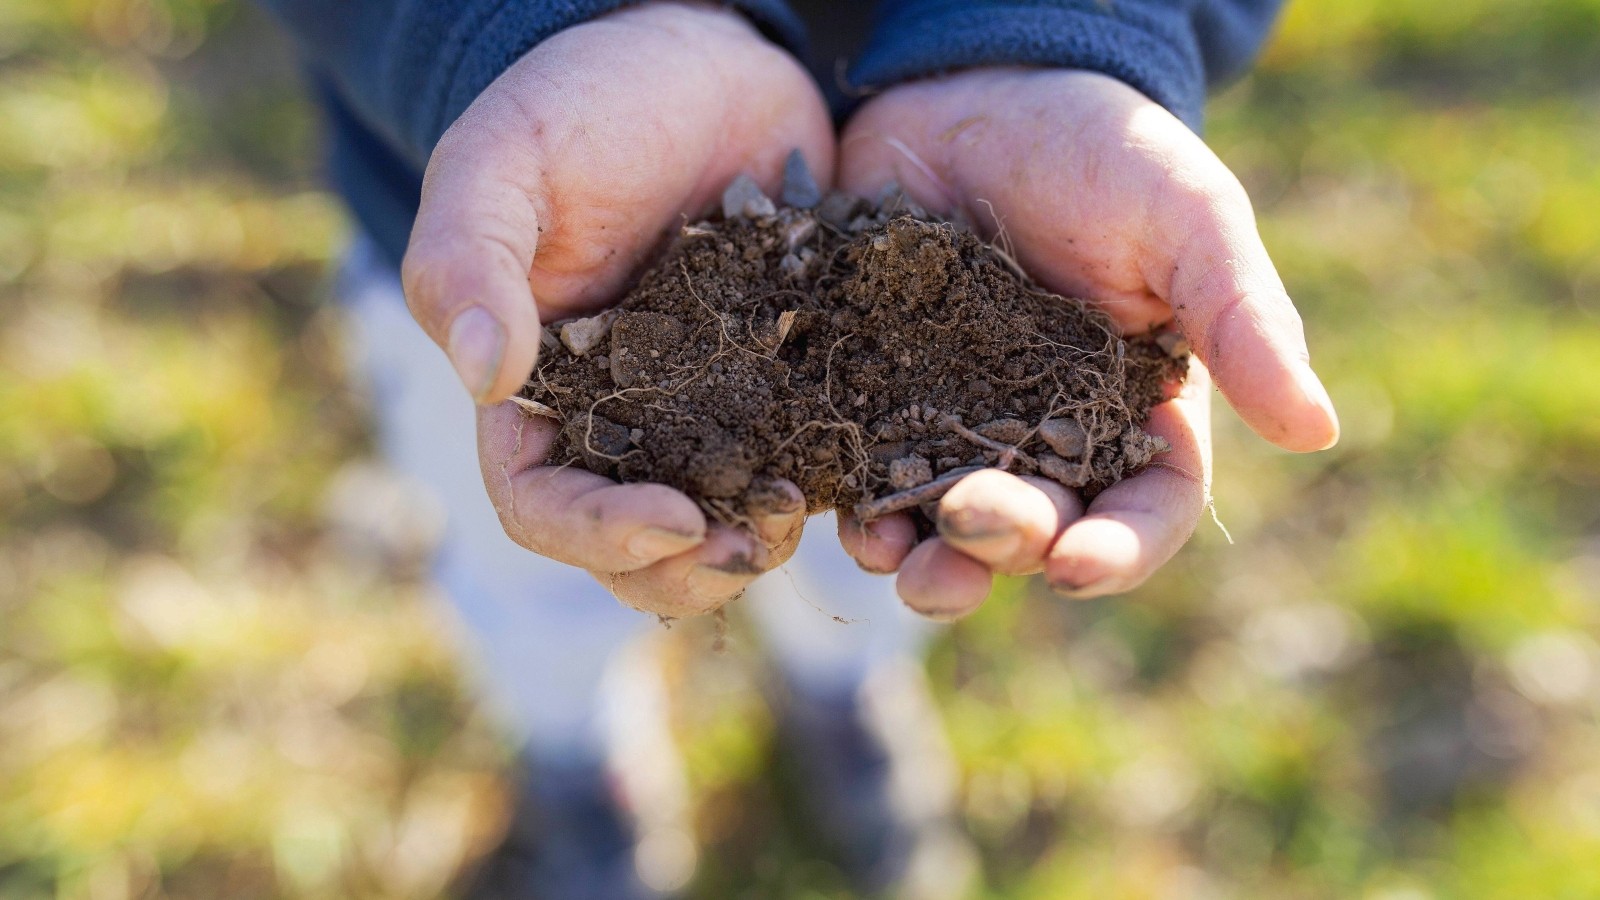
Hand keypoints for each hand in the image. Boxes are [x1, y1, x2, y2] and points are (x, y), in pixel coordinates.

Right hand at [401, 2, 832, 615]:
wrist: (700, 56)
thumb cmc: (582, 103)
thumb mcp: (505, 164)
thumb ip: (470, 260)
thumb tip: (481, 377)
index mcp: (536, 391)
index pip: (541, 502)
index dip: (596, 532)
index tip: (672, 519)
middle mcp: (620, 419)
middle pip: (633, 546)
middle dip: (688, 568)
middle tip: (753, 549)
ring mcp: (707, 409)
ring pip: (720, 522)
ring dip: (755, 545)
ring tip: (802, 520)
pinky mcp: (787, 384)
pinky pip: (804, 457)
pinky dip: (829, 485)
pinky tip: (867, 478)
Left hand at [835, 68, 1338, 618]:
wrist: (973, 88)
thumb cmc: (1101, 148)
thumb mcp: (1187, 217)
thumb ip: (1243, 320)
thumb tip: (1319, 430)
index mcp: (1143, 408)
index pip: (1151, 506)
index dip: (1120, 548)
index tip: (1077, 564)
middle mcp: (1052, 437)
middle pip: (1043, 529)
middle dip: (1011, 545)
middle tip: (975, 525)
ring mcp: (960, 425)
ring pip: (951, 528)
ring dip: (932, 561)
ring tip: (903, 565)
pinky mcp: (880, 400)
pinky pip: (870, 477)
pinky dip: (864, 511)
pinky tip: (850, 519)